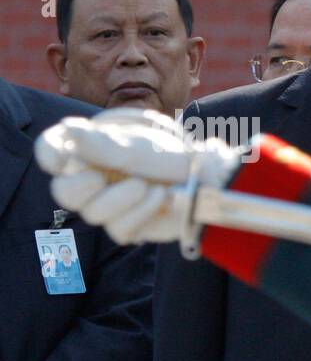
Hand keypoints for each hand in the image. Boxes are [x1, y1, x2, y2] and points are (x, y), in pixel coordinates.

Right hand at [35, 108, 240, 244]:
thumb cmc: (173, 156)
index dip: (50, 155)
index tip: (58, 160)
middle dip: (82, 187)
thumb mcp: (139, 146)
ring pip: (93, 214)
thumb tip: (68, 130)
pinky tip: (161, 198)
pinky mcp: (128, 226)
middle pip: (64, 192)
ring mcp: (110, 204)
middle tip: (99, 177)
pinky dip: (141, 213)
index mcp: (91, 149)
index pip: (52, 151)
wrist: (208, 181)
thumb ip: (102, 143)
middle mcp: (95, 177)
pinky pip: (120, 229)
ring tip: (149, 185)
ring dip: (122, 199)